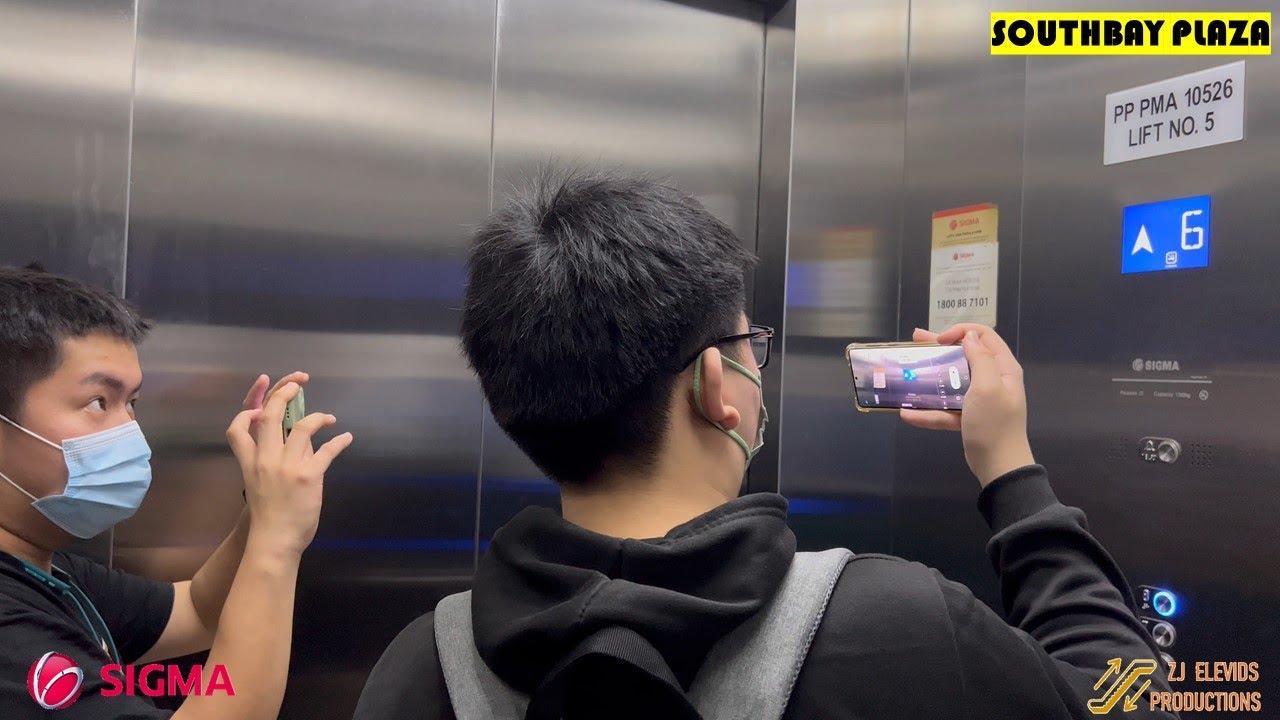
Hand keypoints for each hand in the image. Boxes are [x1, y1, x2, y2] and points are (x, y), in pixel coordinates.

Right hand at [226, 382, 352, 555]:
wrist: (274, 541)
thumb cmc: (268, 517)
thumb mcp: (260, 487)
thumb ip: (276, 463)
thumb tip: (300, 446)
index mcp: (250, 463)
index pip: (237, 430)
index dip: (244, 413)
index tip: (256, 406)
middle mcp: (265, 460)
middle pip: (269, 416)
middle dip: (283, 395)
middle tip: (296, 386)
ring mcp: (286, 466)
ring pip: (301, 427)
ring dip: (318, 417)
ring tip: (328, 417)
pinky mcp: (308, 476)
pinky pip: (327, 451)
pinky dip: (339, 441)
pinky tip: (346, 438)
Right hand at [900, 325, 1034, 486]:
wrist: (999, 466)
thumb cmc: (993, 424)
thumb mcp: (988, 387)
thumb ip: (980, 358)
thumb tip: (970, 336)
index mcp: (1002, 369)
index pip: (983, 336)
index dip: (960, 332)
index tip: (938, 341)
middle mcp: (993, 380)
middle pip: (965, 355)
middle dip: (939, 348)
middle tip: (914, 341)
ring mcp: (979, 399)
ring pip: (952, 381)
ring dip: (929, 377)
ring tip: (906, 372)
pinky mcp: (968, 417)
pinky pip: (946, 409)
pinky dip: (928, 411)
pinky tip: (907, 414)